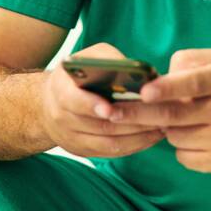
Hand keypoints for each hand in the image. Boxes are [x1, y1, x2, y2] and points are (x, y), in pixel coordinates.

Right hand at [42, 43, 165, 158]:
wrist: (48, 103)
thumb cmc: (77, 75)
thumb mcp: (87, 58)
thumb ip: (108, 60)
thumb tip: (138, 70)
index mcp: (61, 90)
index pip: (74, 102)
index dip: (93, 106)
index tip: (112, 109)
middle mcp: (63, 118)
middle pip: (99, 126)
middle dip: (131, 122)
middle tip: (158, 116)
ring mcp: (73, 138)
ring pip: (108, 143)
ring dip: (138, 136)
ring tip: (162, 126)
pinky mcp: (84, 151)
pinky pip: (112, 153)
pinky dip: (134, 145)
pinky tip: (153, 136)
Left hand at [118, 49, 210, 176]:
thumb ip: (189, 63)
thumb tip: (157, 80)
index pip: (195, 82)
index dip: (169, 86)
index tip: (144, 91)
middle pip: (174, 115)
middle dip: (137, 114)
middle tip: (110, 112)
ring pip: (175, 137)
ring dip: (170, 128)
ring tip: (190, 118)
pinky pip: (184, 157)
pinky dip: (183, 147)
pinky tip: (200, 136)